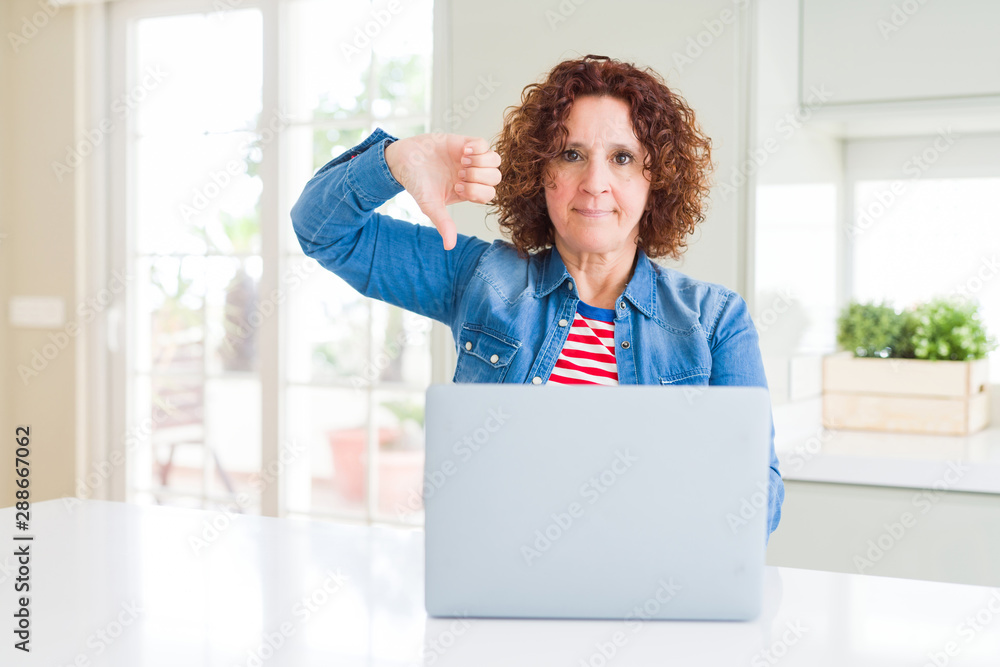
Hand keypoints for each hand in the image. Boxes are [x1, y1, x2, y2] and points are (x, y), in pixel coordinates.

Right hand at [384, 133, 500, 249]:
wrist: (403, 160)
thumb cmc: (417, 184)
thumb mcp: (430, 205)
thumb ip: (443, 223)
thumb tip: (449, 246)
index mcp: (468, 192)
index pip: (489, 194)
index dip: (477, 191)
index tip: (457, 187)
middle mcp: (473, 176)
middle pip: (496, 178)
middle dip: (480, 177)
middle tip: (460, 174)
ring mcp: (471, 159)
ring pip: (496, 160)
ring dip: (481, 161)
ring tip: (462, 161)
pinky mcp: (466, 143)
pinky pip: (485, 143)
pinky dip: (477, 148)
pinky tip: (461, 151)